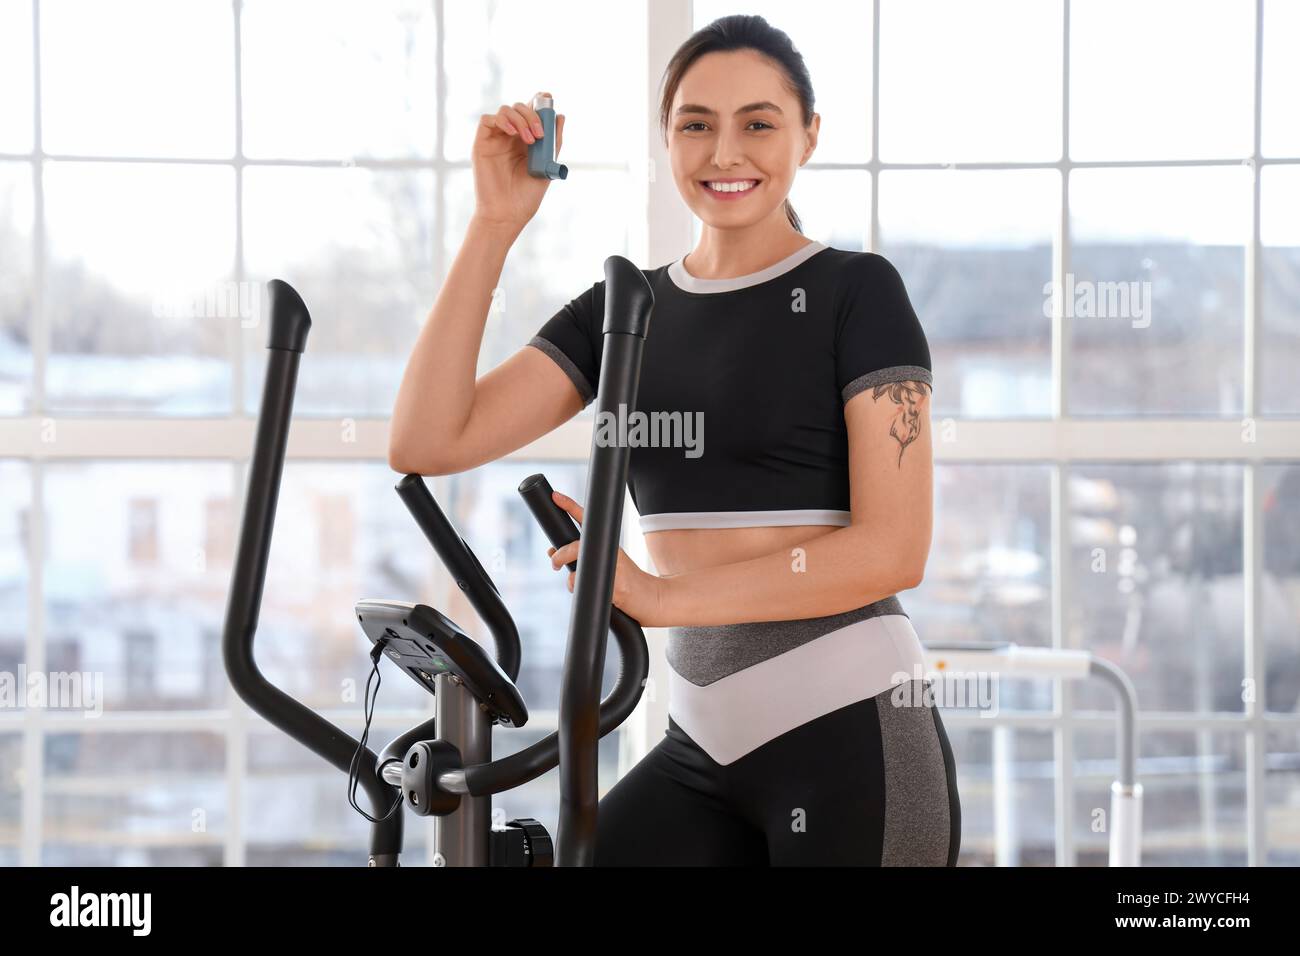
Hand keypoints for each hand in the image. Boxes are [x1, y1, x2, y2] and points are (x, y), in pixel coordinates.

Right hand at [471, 91, 565, 232]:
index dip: (539, 101)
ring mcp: (496, 139)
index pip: (531, 112)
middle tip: (540, 134)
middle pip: (519, 108)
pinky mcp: (482, 144)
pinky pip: (487, 120)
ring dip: (520, 119)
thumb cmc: (526, 195)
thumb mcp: (547, 165)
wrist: (508, 213)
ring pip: (506, 110)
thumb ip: (554, 142)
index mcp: (527, 140)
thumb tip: (560, 116)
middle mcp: (511, 137)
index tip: (548, 97)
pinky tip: (513, 134)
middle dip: (533, 114)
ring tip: (530, 140)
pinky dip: (502, 121)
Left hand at [546, 490, 667, 626]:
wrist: (656, 598)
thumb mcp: (608, 563)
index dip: (570, 506)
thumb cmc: (629, 582)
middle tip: (554, 563)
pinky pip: (587, 589)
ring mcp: (615, 569)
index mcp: (608, 544)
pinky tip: (591, 594)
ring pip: (577, 571)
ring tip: (576, 585)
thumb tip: (551, 552)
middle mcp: (611, 552)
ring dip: (571, 580)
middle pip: (576, 546)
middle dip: (560, 555)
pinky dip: (582, 592)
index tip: (555, 496)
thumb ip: (582, 557)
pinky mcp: (617, 588)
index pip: (587, 519)